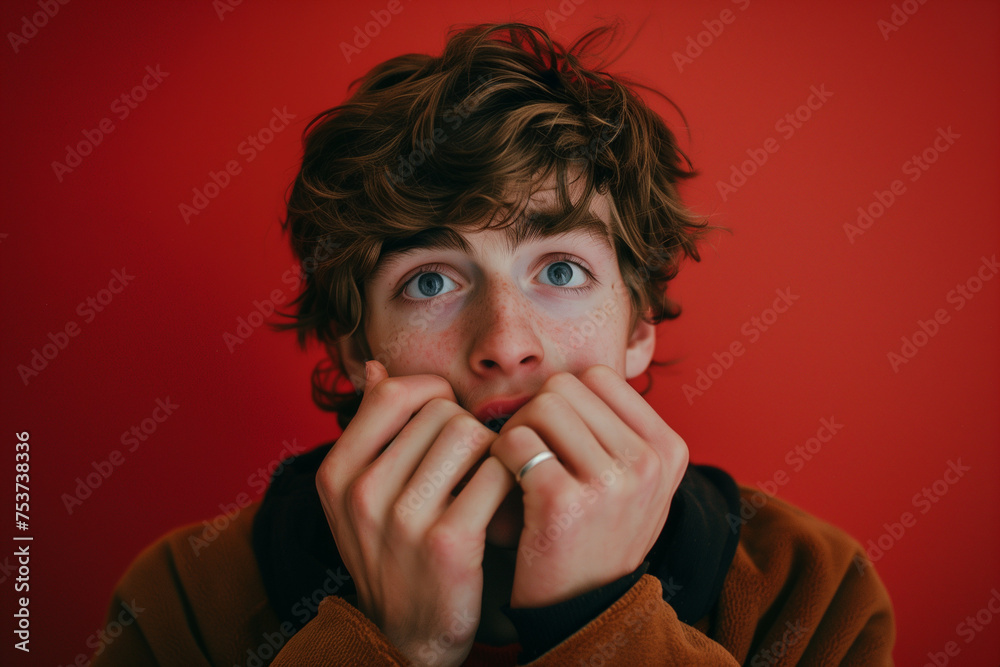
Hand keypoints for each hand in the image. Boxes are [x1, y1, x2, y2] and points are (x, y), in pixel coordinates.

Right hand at [315, 360, 513, 666]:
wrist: (407, 639)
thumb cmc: (394, 555)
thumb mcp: (362, 496)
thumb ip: (371, 429)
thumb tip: (374, 366)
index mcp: (337, 473)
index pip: (394, 392)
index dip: (433, 396)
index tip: (447, 424)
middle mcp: (361, 492)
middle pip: (442, 412)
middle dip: (468, 433)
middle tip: (474, 469)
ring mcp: (401, 519)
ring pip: (473, 435)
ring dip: (493, 457)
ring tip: (489, 489)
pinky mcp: (448, 543)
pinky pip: (497, 475)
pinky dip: (511, 487)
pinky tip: (505, 512)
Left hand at [489, 364, 688, 608]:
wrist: (580, 612)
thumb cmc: (595, 536)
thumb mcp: (634, 484)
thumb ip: (621, 429)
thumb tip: (582, 373)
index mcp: (668, 449)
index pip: (598, 376)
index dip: (566, 402)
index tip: (560, 441)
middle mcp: (647, 462)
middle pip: (563, 387)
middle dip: (535, 415)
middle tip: (530, 457)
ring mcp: (610, 482)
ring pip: (538, 407)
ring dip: (516, 435)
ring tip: (519, 472)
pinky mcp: (564, 502)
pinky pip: (515, 442)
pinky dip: (498, 460)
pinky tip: (505, 488)